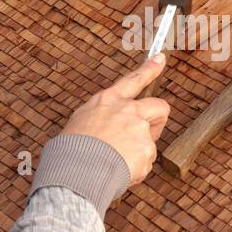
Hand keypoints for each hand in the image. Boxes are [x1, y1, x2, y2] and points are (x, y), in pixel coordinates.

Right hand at [62, 55, 170, 184]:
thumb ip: (102, 118)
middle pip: (159, 107)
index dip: (149, 69)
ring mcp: (139, 129)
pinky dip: (136, 171)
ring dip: (138, 154)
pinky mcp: (147, 149)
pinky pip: (146, 163)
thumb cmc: (71, 149)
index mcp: (108, 100)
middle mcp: (127, 110)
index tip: (160, 59)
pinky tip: (118, 172)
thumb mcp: (81, 121)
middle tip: (145, 136)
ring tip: (115, 163)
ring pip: (150, 142)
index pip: (133, 80)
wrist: (76, 170)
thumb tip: (108, 126)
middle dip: (158, 121)